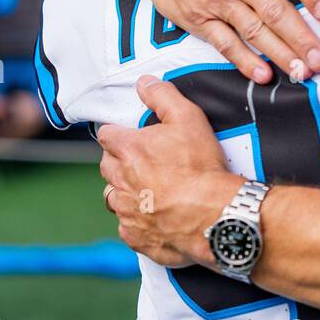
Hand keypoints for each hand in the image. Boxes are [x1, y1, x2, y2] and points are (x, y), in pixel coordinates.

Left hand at [97, 75, 243, 268]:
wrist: (214, 215)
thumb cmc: (201, 167)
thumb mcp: (189, 119)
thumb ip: (163, 97)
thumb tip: (144, 83)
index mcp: (128, 150)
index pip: (107, 135)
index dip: (118, 135)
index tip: (129, 137)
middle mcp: (120, 180)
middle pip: (106, 167)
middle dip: (119, 163)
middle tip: (144, 163)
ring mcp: (126, 211)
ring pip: (113, 198)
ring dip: (125, 193)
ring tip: (149, 191)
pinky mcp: (135, 236)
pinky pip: (128, 227)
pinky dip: (137, 222)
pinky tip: (156, 217)